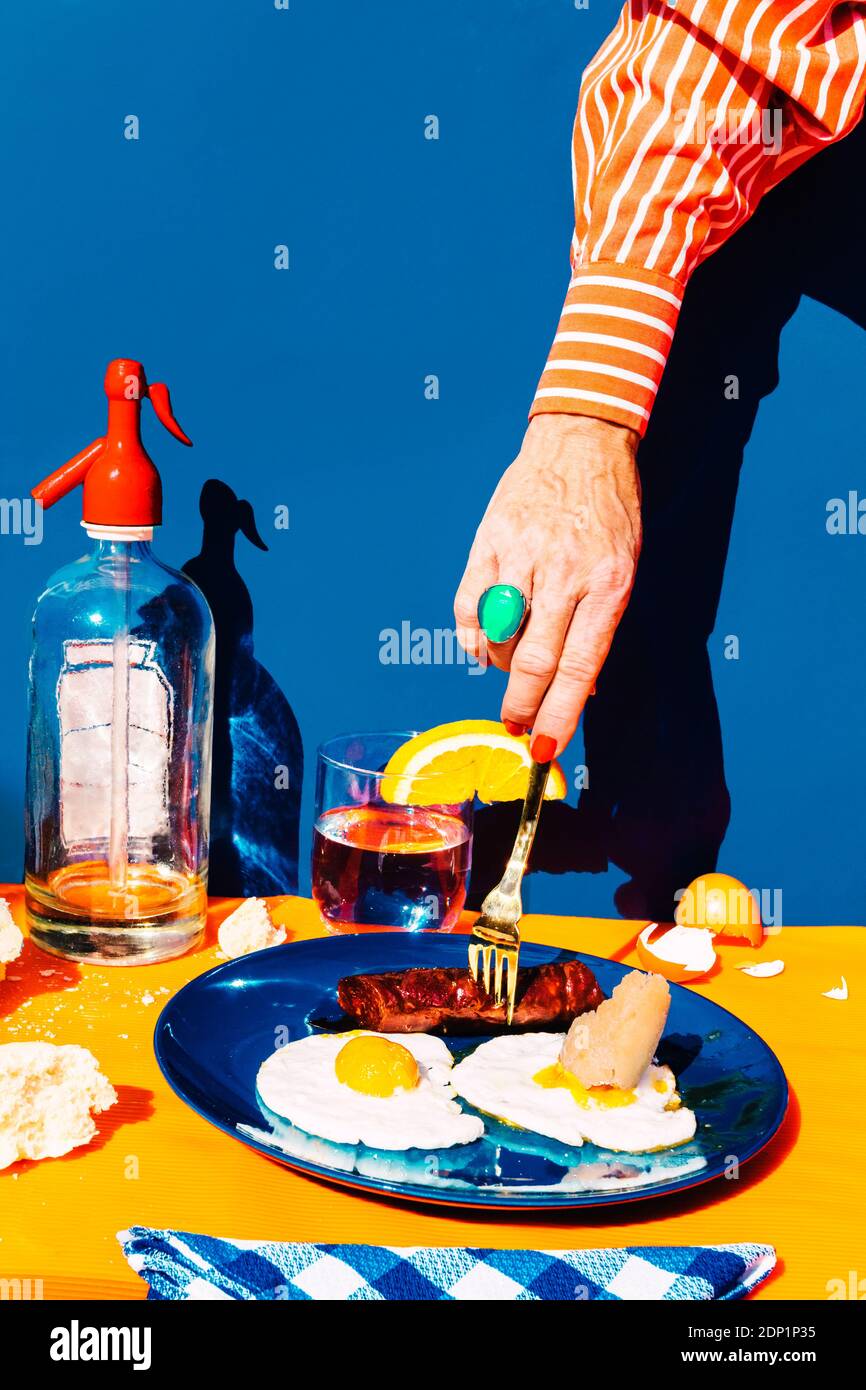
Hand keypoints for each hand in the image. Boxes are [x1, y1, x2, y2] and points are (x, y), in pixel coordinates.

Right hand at [454, 413, 640, 756]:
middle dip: (523, 706)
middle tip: (517, 728)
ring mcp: (521, 555)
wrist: (580, 442)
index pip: (580, 666)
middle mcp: (564, 572)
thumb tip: (579, 686)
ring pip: (498, 637)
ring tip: (512, 666)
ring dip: (502, 667)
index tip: (545, 747)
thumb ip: (600, 625)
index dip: (560, 713)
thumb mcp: (625, 569)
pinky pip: (470, 607)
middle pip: (533, 661)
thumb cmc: (610, 511)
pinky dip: (475, 637)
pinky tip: (485, 644)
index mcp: (608, 584)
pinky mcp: (489, 542)